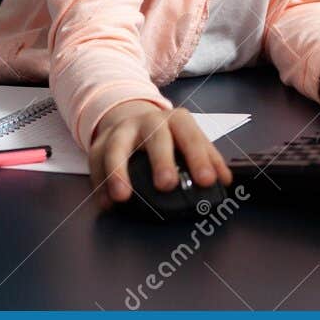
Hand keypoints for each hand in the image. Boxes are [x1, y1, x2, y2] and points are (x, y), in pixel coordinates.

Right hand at [87, 100, 232, 210]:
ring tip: (122, 197)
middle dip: (161, 160)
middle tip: (166, 185)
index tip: (206, 180)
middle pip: (155, 138)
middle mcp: (148, 122)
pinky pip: (95, 164)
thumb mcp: (189, 139)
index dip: (200, 158)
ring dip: (118, 173)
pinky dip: (99, 185)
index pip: (190, 136)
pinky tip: (106, 203)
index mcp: (176, 121)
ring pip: (116, 149)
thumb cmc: (167, 135)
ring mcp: (121, 131)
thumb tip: (224, 181)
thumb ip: (208, 158)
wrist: (130, 116)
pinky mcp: (99, 144)